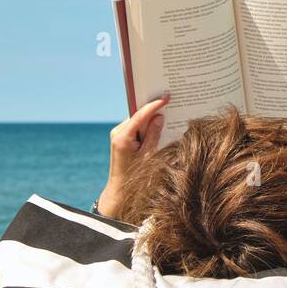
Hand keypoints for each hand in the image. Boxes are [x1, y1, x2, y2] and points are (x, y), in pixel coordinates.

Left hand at [96, 95, 168, 216]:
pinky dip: (146, 126)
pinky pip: (135, 127)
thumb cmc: (135, 175)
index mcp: (123, 137)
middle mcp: (117, 132)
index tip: (166, 97)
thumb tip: (159, 117)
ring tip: (167, 113)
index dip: (154, 105)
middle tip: (169, 101)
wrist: (120, 189)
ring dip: (150, 119)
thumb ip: (153, 135)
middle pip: (138, 115)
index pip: (140, 115)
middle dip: (153, 110)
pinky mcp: (121, 137)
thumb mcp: (148, 155)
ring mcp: (118, 134)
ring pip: (137, 120)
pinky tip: (157, 127)